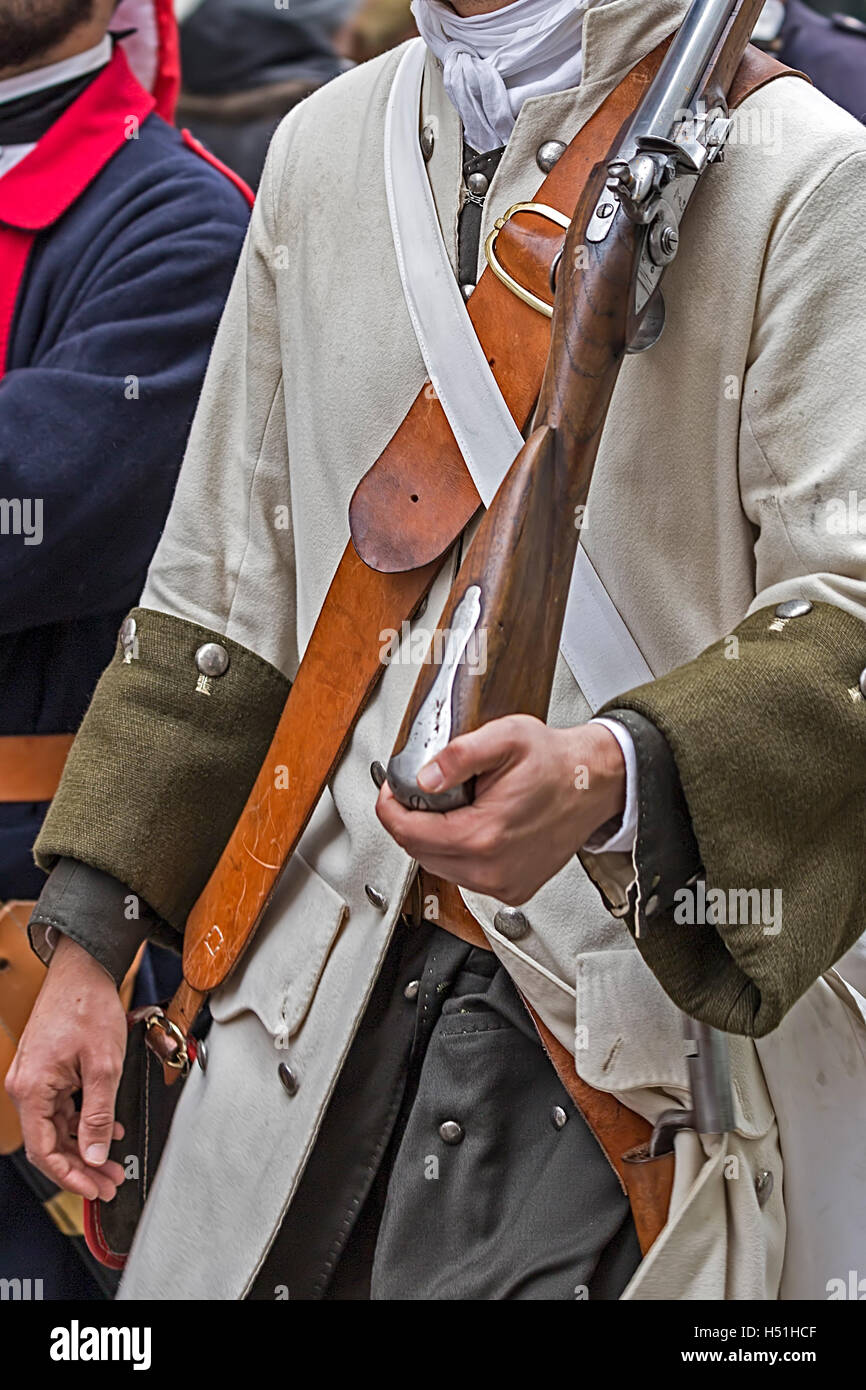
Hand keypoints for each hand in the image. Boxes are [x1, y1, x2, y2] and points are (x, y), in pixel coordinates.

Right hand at [6, 934, 126, 1200]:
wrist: (84, 968)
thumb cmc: (88, 1006)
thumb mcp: (104, 1065)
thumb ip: (98, 1114)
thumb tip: (96, 1154)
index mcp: (33, 1088)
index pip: (44, 1150)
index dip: (70, 1176)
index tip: (94, 1189)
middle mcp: (27, 1085)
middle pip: (51, 1142)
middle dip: (82, 1166)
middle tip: (110, 1183)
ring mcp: (36, 1077)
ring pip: (58, 1126)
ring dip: (85, 1146)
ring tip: (113, 1164)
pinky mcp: (47, 1069)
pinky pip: (62, 1106)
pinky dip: (83, 1121)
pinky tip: (108, 1129)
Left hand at [376, 715, 625, 904]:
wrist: (594, 784)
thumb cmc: (555, 762)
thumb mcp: (506, 737)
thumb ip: (460, 754)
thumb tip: (424, 777)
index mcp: (485, 834)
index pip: (408, 833)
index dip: (389, 808)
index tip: (391, 790)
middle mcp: (492, 869)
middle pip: (419, 852)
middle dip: (410, 820)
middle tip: (422, 793)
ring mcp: (503, 884)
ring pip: (439, 867)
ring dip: (433, 838)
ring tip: (453, 807)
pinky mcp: (513, 890)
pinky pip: (464, 876)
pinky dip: (457, 853)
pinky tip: (473, 827)